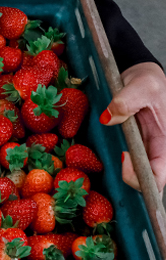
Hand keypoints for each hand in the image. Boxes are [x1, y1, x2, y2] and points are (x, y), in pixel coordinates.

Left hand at [100, 61, 165, 191]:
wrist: (142, 78)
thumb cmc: (148, 82)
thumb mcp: (141, 86)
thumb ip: (125, 101)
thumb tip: (108, 118)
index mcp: (165, 141)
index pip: (159, 175)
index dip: (141, 177)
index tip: (123, 158)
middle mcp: (157, 151)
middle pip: (146, 181)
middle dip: (128, 178)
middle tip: (115, 157)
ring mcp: (145, 151)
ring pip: (135, 175)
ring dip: (120, 173)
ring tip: (110, 155)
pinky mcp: (133, 148)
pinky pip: (126, 163)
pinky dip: (114, 163)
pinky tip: (100, 155)